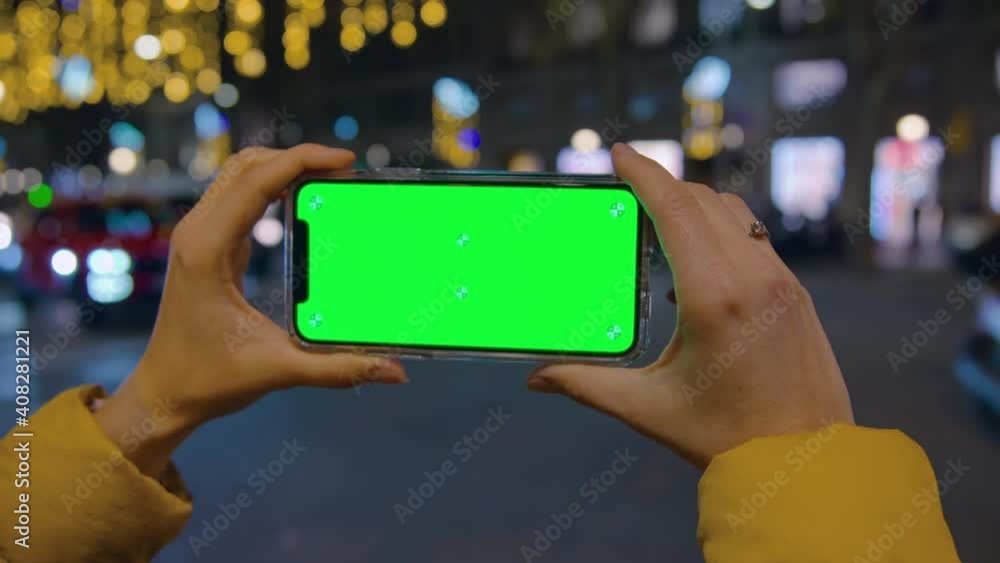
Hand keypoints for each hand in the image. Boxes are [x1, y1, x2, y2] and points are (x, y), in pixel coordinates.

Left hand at [96, 144, 406, 475]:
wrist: (164, 394)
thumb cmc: (209, 381)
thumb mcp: (279, 371)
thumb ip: (339, 369)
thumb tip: (396, 372)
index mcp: (207, 250)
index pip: (255, 182)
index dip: (302, 160)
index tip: (346, 161)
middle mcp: (196, 234)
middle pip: (246, 166)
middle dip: (297, 157)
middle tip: (345, 170)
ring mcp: (197, 237)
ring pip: (240, 175)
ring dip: (283, 168)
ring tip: (329, 178)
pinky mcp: (205, 246)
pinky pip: (238, 197)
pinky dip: (271, 186)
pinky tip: (302, 199)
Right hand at [526, 143, 852, 468]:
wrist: (805, 464)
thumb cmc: (724, 438)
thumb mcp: (648, 409)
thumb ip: (586, 385)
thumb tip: (536, 378)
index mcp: (714, 297)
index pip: (675, 210)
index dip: (644, 174)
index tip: (619, 155)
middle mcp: (754, 277)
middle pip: (703, 201)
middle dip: (664, 186)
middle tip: (629, 187)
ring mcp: (783, 282)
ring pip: (734, 215)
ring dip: (695, 206)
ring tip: (660, 222)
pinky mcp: (798, 294)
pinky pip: (754, 240)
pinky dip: (721, 233)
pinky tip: (697, 271)